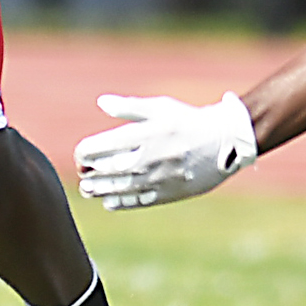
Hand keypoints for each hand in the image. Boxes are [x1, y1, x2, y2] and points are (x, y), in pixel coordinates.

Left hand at [74, 92, 257, 208]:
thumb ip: (128, 107)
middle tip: (83, 172)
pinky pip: (137, 201)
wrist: (224, 143)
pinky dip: (119, 202)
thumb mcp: (160, 107)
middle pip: (106, 169)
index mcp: (144, 133)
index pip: (101, 147)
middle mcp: (149, 157)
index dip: (84, 153)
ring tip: (88, 189)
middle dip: (89, 172)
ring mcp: (158, 178)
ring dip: (98, 190)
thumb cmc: (188, 121)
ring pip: (118, 188)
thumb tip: (101, 102)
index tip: (81, 155)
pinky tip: (108, 201)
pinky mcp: (167, 194)